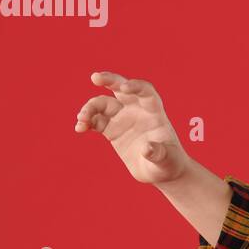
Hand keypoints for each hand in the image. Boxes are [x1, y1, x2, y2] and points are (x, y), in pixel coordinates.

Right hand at [73, 71, 190, 184]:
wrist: (158, 171)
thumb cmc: (168, 163)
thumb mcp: (166, 160)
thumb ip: (158, 153)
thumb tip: (147, 149)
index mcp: (154, 112)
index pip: (146, 92)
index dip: (135, 86)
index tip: (123, 87)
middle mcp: (137, 110)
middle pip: (121, 88)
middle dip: (109, 80)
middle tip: (95, 77)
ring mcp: (122, 118)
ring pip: (103, 104)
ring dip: (90, 108)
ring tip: (81, 120)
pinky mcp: (111, 129)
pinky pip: (95, 120)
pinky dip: (86, 122)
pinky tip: (79, 128)